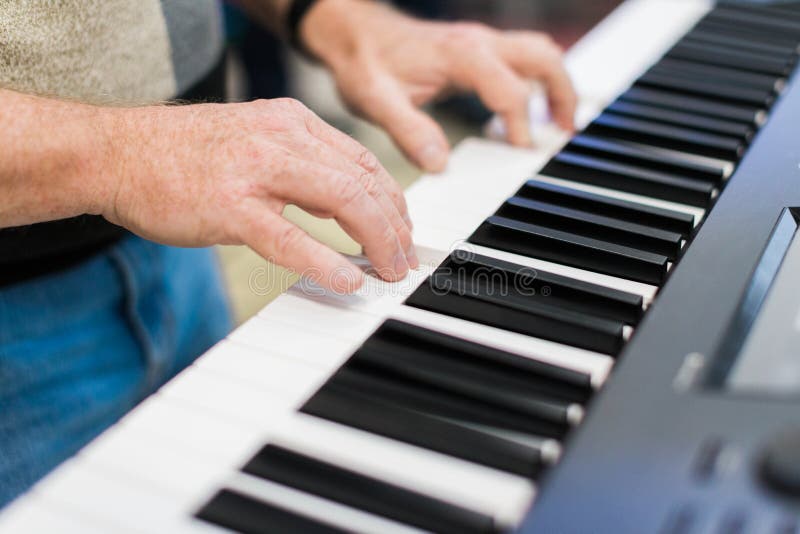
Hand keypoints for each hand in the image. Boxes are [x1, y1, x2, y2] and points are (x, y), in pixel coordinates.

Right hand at [99, 98, 416, 291]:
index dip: (392, 200)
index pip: (363, 161)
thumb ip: (301, 166)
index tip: (402, 231)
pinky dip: (325, 262)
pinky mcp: (229, 205)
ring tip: (389, 271)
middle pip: (362, 181)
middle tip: (403, 260)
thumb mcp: (253, 141)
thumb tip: (344, 208)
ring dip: (376, 240)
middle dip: (394, 226)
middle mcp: (281, 137)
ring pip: (341, 200)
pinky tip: (347, 282)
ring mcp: (255, 170)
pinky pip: (290, 237)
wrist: (116, 152)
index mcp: (291, 122)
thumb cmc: (183, 155)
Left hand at [300, 0, 576, 171]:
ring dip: (556, 85)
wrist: (354, 34)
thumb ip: (409, 132)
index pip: (510, 89)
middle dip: (562, 94)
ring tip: (558, 124)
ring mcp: (481, 43)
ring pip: (540, 53)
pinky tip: (527, 112)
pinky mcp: (478, 49)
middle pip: (544, 58)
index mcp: (460, 56)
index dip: (520, 123)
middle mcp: (479, 43)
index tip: (520, 151)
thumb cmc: (365, 62)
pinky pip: (523, 58)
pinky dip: (538, 81)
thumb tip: (440, 165)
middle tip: (565, 132)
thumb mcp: (376, 101)